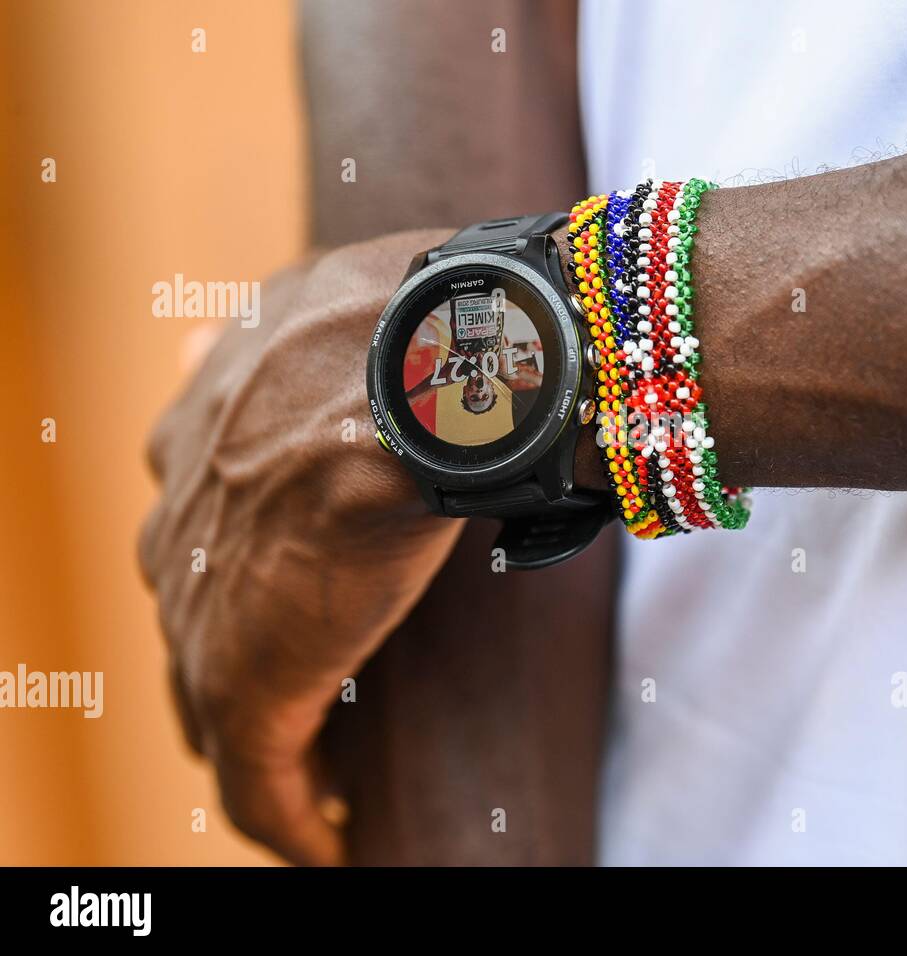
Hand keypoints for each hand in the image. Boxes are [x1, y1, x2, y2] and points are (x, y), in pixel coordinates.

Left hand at [139, 229, 463, 864]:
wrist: (429, 372)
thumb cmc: (425, 329)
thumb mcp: (370, 304)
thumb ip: (359, 328)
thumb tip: (453, 318)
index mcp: (206, 420)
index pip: (208, 511)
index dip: (248, 558)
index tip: (297, 591)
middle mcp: (183, 508)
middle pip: (198, 600)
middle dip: (240, 645)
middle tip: (302, 695)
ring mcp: (205, 597)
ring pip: (211, 693)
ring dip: (260, 739)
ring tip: (306, 783)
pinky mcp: (247, 680)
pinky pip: (257, 776)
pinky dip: (289, 815)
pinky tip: (324, 842)